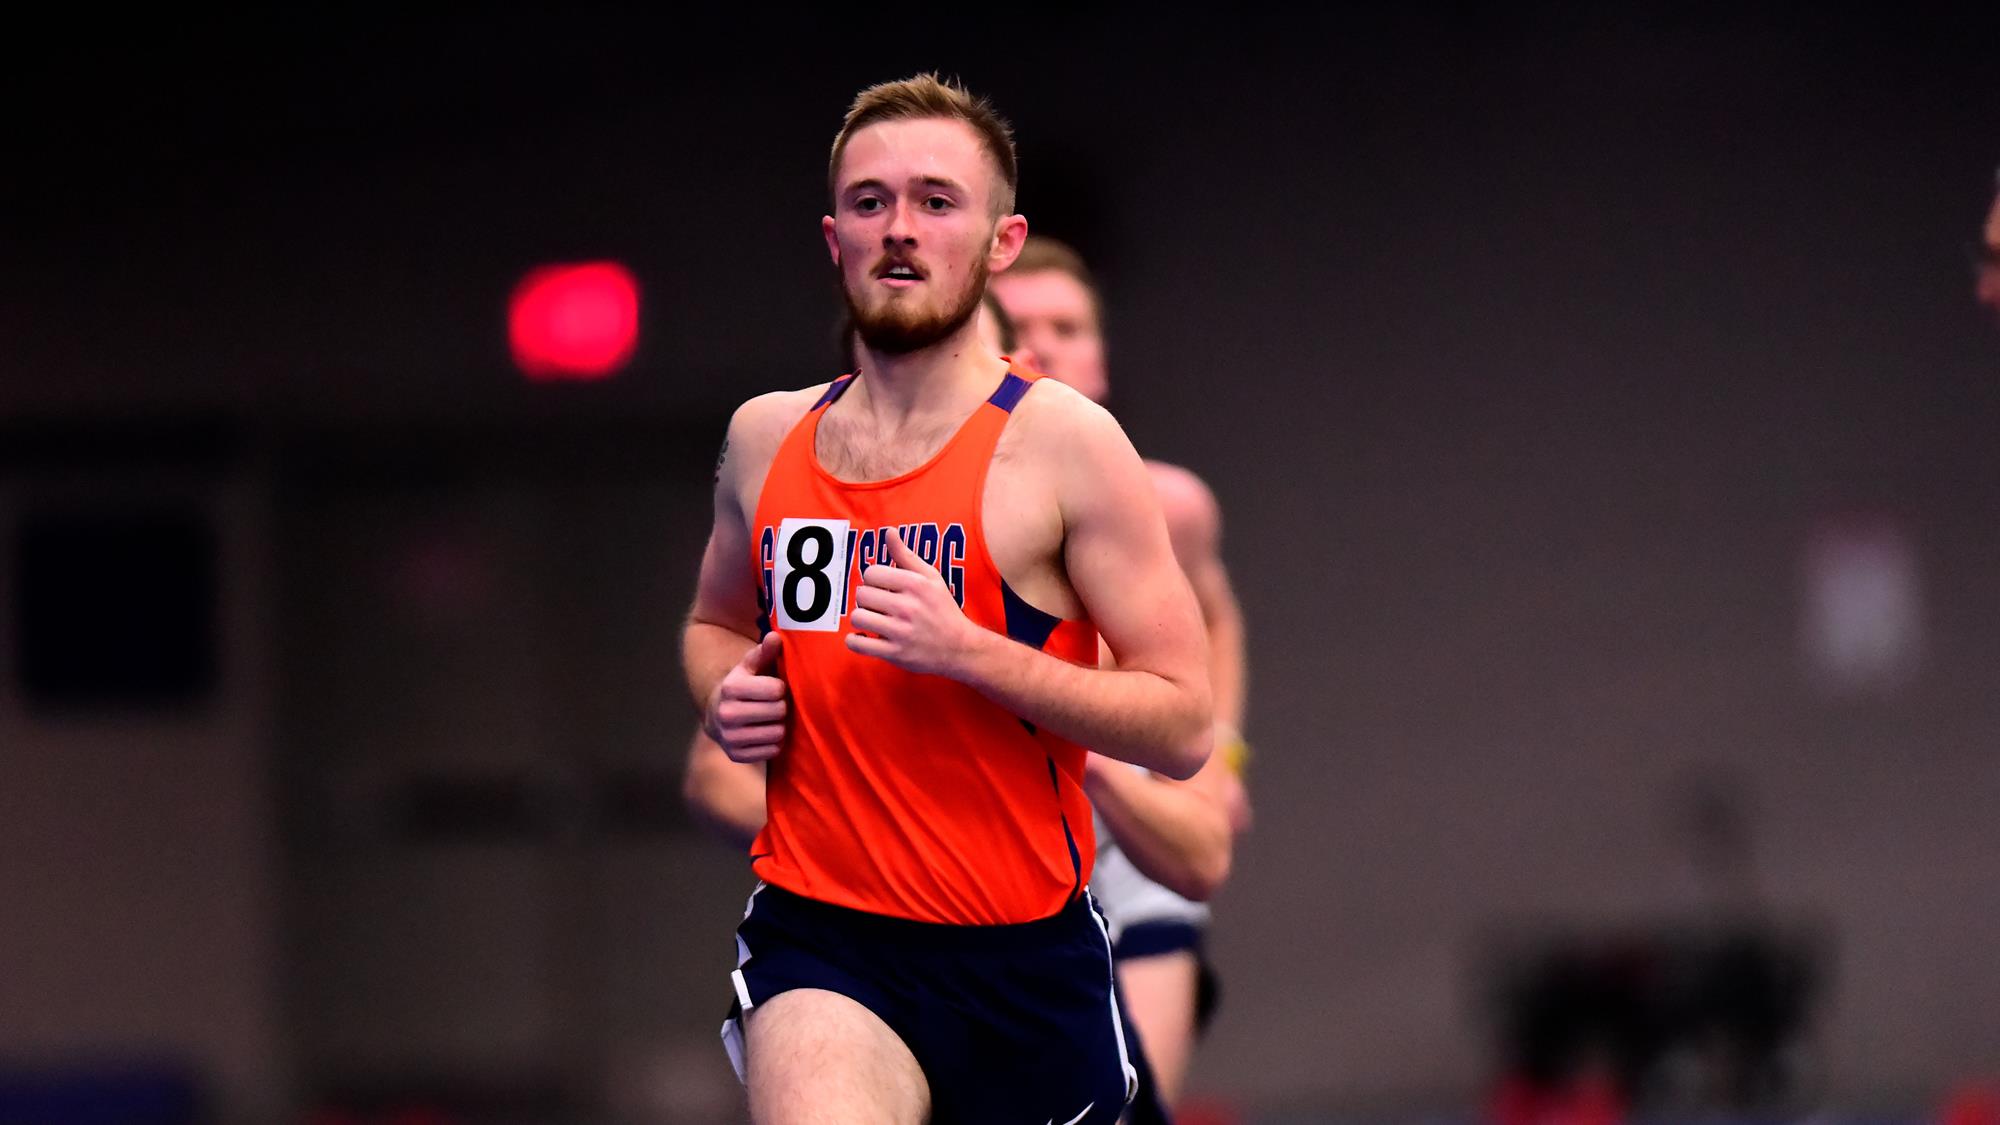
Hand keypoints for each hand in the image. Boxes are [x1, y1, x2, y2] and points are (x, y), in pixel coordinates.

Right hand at [706, 632, 786, 762]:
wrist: (716, 716)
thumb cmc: (741, 688)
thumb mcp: (748, 668)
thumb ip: (763, 653)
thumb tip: (775, 637)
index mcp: (730, 688)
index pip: (776, 690)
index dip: (780, 688)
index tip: (774, 688)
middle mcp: (727, 714)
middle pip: (779, 711)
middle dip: (781, 707)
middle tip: (774, 705)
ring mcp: (730, 737)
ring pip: (777, 733)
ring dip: (779, 726)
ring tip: (770, 719)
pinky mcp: (736, 756)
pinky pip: (772, 751)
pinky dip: (773, 743)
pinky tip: (764, 734)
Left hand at [845, 527, 982, 677]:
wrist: (960, 648)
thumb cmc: (943, 610)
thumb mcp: (931, 578)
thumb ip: (906, 555)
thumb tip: (889, 532)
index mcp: (915, 585)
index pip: (871, 573)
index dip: (873, 580)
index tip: (883, 588)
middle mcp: (907, 607)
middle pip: (862, 594)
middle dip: (867, 599)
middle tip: (879, 605)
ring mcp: (900, 632)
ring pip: (858, 617)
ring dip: (862, 619)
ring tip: (874, 620)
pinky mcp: (894, 653)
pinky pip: (857, 644)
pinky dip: (855, 641)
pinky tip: (865, 637)